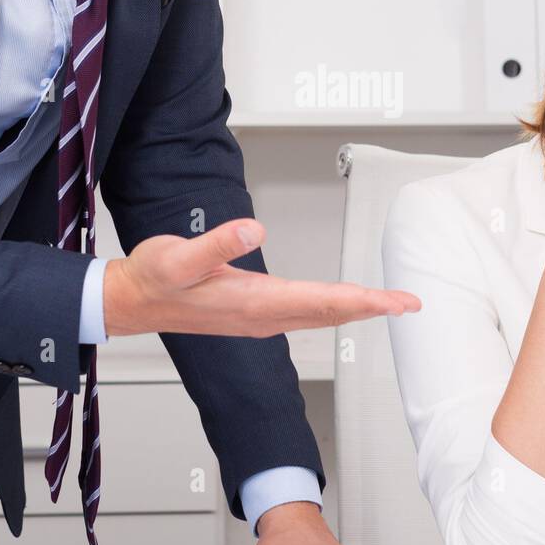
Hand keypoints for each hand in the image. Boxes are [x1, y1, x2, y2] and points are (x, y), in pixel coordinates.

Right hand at [103, 218, 419, 337]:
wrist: (134, 302)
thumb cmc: (154, 279)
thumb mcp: (177, 257)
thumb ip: (216, 243)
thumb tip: (254, 228)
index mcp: (252, 303)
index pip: (321, 302)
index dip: (363, 301)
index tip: (395, 302)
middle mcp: (262, 315)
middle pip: (330, 312)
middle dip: (373, 308)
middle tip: (410, 304)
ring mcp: (260, 316)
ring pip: (320, 314)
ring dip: (357, 308)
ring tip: (389, 303)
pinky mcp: (255, 310)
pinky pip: (307, 311)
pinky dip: (334, 306)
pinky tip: (346, 302)